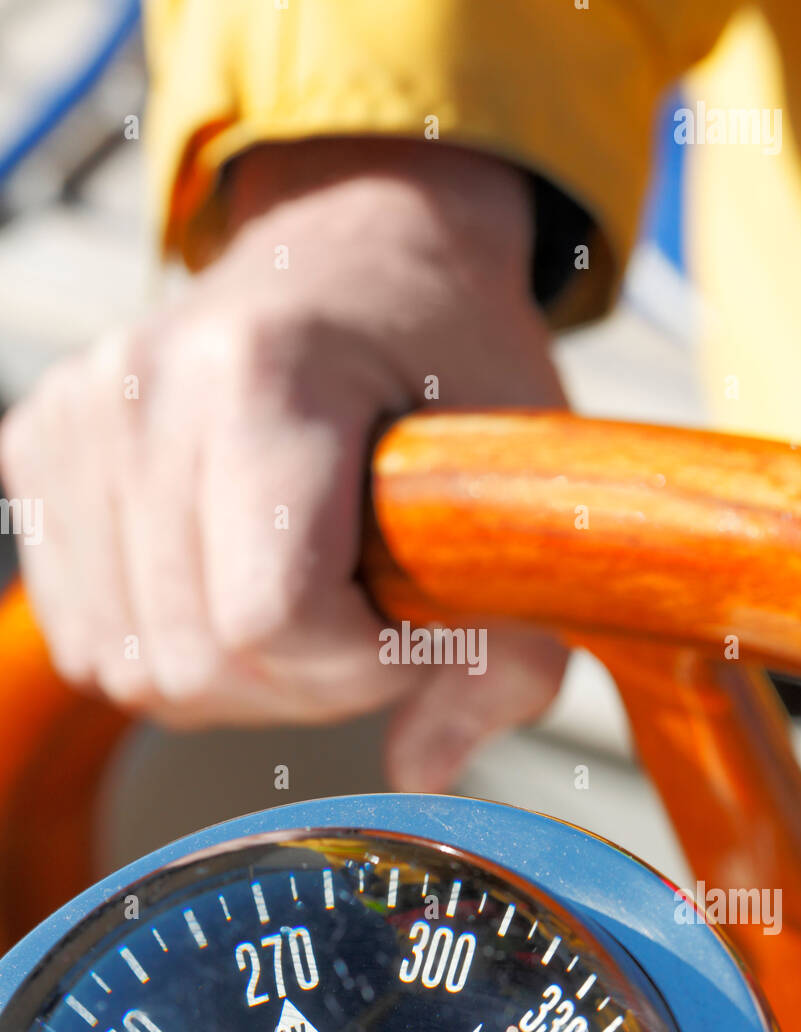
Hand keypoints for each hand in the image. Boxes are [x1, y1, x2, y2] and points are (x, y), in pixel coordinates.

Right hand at [0, 137, 567, 790]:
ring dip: (237, 677)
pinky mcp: (38, 450)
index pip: (273, 620)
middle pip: (196, 661)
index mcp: (265, 375)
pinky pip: (88, 639)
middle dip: (306, 682)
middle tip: (367, 622)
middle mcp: (141, 389)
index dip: (363, 665)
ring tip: (303, 601)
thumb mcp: (520, 488)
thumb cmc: (448, 361)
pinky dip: (168, 650)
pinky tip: (229, 588)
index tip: (419, 626)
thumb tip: (422, 776)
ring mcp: (74, 419)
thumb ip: (508, 653)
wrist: (352, 254)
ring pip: (132, 669)